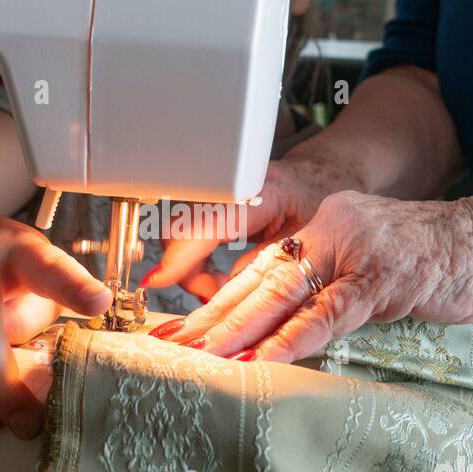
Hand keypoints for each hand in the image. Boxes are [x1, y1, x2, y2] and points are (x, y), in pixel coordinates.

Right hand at [141, 154, 355, 293]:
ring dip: (191, 268)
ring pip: (176, 234)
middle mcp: (228, 186)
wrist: (314, 178)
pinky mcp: (206, 200)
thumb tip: (228, 292)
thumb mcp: (303, 242)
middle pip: (180, 230)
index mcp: (257, 191)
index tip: (158, 279)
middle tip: (216, 293)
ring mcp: (213, 191)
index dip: (180, 254)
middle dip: (188, 270)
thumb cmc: (313, 207)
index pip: (205, 222)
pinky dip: (193, 261)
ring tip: (220, 285)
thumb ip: (268, 265)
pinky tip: (216, 273)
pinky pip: (182, 234)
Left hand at [152, 174, 472, 362]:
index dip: (213, 302)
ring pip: (280, 295)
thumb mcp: (374, 272)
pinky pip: (330, 313)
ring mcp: (355, 251)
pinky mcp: (383, 277)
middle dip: (206, 321)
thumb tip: (284, 334)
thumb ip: (331, 294)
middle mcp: (329, 230)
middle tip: (163, 349)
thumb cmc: (443, 261)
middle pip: (254, 281)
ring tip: (195, 359)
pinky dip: (293, 339)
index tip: (177, 330)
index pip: (255, 267)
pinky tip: (261, 358)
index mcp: (323, 227)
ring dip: (234, 331)